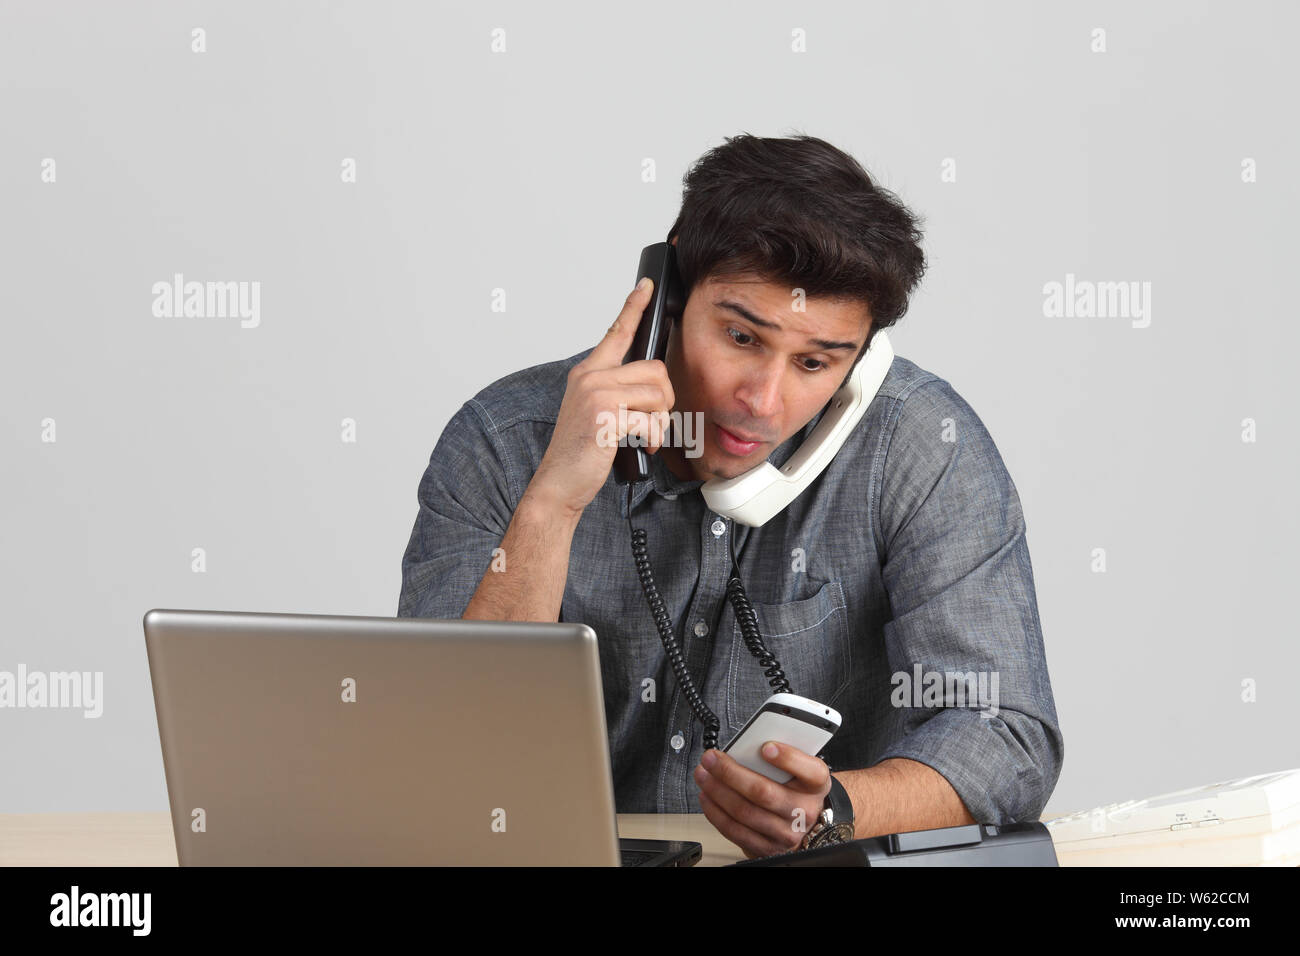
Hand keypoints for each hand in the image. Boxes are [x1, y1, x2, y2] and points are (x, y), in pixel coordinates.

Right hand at [528, 277, 674, 517]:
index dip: (634, 307)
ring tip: (646, 436)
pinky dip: (655, 438)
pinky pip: (652, 419)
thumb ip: (616, 391)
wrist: (559, 482)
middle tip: (654, 420)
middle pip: (655, 369)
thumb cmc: (581, 451)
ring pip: (658, 394)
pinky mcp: (606, 417)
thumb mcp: (594, 412)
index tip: (647, 286)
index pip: (616, 332)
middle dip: (665, 399)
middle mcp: (590, 377)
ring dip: (661, 421)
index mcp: (588, 372)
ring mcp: (596, 395)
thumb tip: (653, 385)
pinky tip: (644, 447)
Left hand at [693, 742, 832, 857]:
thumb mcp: (799, 767)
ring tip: (703, 774)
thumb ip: (780, 755)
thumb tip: (746, 745)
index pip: (810, 771)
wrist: (805, 822)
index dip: (787, 758)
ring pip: (744, 812)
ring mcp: (786, 833)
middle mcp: (804, 811)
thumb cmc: (798, 788)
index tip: (765, 746)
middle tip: (711, 758)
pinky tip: (707, 796)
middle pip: (763, 792)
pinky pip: (736, 831)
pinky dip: (716, 812)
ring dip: (717, 791)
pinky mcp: (767, 848)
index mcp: (816, 784)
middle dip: (730, 773)